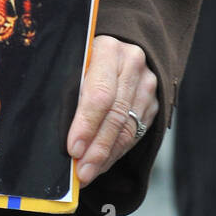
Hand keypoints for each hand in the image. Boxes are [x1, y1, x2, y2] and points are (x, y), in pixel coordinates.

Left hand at [67, 35, 158, 186]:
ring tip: (88, 173)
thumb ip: (70, 88)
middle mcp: (132, 64)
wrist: (116, 42)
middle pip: (116, 116)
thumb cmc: (84, 54)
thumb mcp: (74, 61)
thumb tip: (60, 132)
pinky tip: (103, 163)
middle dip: (97, 149)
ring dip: (107, 156)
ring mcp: (147, 83)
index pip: (99, 94)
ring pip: (128, 128)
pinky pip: (136, 133)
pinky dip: (118, 151)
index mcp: (108, 49)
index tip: (73, 149)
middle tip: (81, 173)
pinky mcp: (155, 100)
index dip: (86, 125)